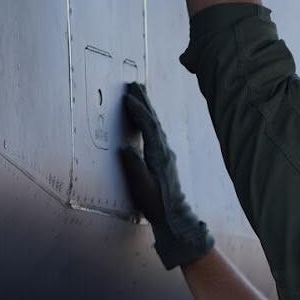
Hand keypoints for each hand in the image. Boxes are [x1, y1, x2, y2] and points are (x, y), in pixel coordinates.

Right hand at [119, 82, 213, 268]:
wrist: (174, 215)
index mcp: (159, 154)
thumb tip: (125, 147)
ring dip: (147, 107)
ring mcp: (166, 153)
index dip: (138, 110)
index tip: (128, 97)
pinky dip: (149, 120)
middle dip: (144, 101)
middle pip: (153, 119)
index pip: (148, 126)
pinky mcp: (165, 158)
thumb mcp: (142, 185)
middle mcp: (165, 150)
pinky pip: (156, 132)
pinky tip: (146, 118)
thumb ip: (134, 165)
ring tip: (139, 93)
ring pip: (156, 124)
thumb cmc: (157, 203)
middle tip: (135, 84)